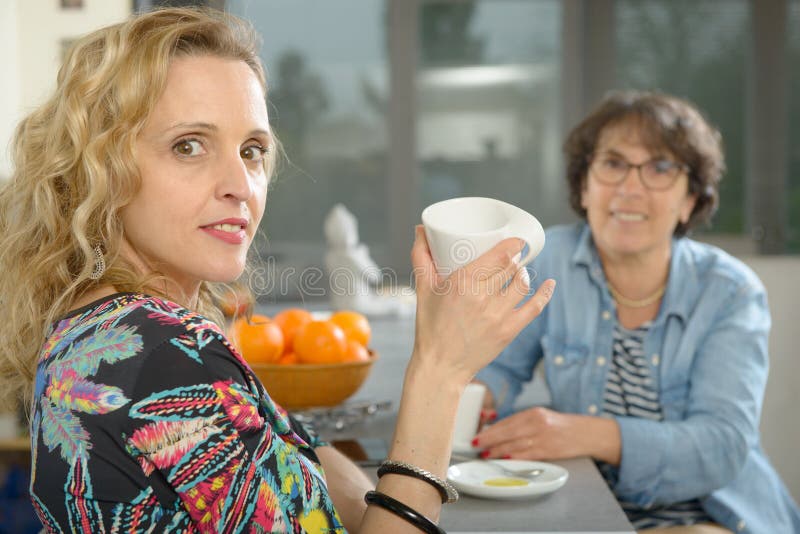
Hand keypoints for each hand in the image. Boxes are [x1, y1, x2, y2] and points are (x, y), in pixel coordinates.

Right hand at [409, 225, 554, 385]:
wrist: (441, 366)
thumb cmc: (430, 327)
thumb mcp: (423, 289)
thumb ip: (421, 257)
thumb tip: (420, 231)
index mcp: (462, 282)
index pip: (499, 255)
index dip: (513, 245)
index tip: (516, 241)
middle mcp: (482, 297)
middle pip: (511, 268)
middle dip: (514, 260)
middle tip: (512, 258)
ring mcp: (498, 315)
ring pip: (522, 284)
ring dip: (524, 275)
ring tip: (519, 273)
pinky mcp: (508, 331)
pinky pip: (534, 308)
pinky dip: (545, 294)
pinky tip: (549, 284)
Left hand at [472, 407, 620, 464]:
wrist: (588, 434)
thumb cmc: (563, 427)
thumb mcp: (543, 418)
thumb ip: (523, 424)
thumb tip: (499, 432)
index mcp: (535, 413)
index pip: (507, 421)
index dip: (491, 429)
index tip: (478, 434)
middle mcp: (538, 423)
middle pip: (508, 432)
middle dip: (489, 439)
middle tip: (475, 444)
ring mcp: (544, 437)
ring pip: (515, 444)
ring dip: (497, 450)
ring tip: (485, 454)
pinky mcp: (550, 450)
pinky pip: (527, 454)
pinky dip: (514, 457)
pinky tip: (504, 458)